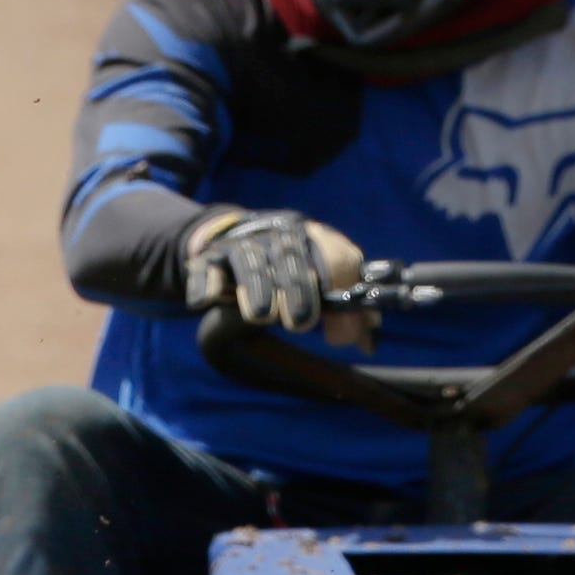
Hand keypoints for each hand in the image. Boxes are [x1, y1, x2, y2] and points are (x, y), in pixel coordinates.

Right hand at [184, 209, 374, 347]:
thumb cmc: (287, 267)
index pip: (336, 254)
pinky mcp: (208, 257)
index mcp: (314, 237)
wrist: (232, 236)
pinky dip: (207, 286)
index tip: (338, 327)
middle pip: (291, 257)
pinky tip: (206, 303)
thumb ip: (345, 310)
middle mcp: (279, 233)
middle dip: (298, 290)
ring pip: (250, 261)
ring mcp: (242, 243)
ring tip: (262, 316)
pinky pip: (207, 269)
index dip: (340, 286)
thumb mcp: (320, 278)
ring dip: (257, 289)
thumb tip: (368, 341)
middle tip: (300, 323)